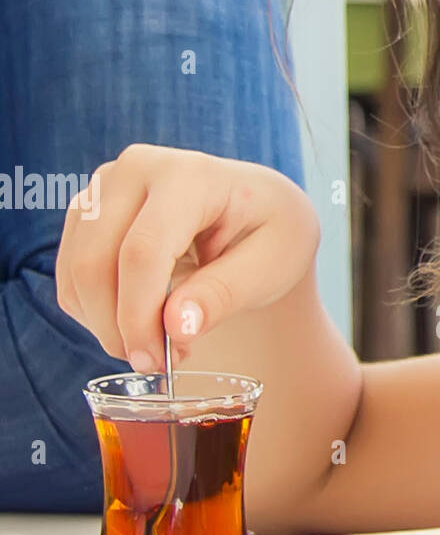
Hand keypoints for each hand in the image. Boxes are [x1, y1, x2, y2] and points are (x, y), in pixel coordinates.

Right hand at [56, 143, 318, 370]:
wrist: (259, 208)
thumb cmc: (273, 234)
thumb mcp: (271, 266)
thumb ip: (223, 294)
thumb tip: (175, 327)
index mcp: (190, 176)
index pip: (142, 252)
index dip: (139, 315)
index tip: (155, 363)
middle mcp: (136, 169)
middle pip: (96, 262)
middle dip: (117, 327)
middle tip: (156, 365)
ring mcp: (105, 186)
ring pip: (76, 271)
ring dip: (105, 324)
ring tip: (158, 344)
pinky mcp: (88, 210)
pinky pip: (71, 274)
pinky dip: (96, 312)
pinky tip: (139, 322)